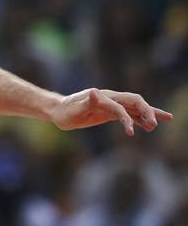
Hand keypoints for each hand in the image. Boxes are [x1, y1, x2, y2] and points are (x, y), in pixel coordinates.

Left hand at [51, 88, 172, 135]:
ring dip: (149, 113)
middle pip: (134, 101)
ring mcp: (112, 104)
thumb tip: (95, 92)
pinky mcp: (111, 111)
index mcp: (102, 97)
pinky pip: (129, 113)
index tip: (130, 132)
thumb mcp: (73, 110)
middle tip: (154, 124)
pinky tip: (149, 125)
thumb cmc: (65, 112)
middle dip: (147, 111)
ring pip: (135, 107)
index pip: (120, 106)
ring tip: (166, 119)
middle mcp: (110, 98)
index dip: (127, 118)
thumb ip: (86, 103)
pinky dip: (140, 118)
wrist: (59, 110)